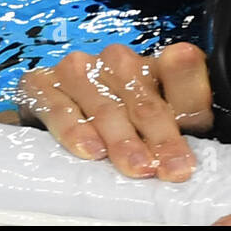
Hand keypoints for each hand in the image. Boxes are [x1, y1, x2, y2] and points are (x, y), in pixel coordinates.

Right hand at [15, 42, 212, 180]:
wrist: (62, 123)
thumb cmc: (125, 126)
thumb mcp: (165, 120)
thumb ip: (186, 104)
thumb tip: (187, 67)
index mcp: (155, 65)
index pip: (180, 71)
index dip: (190, 106)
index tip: (190, 152)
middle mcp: (117, 60)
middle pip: (143, 100)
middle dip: (159, 137)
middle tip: (169, 170)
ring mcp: (78, 69)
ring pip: (104, 105)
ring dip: (121, 138)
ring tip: (137, 166)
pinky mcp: (40, 83)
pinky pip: (57, 106)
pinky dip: (74, 129)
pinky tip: (89, 150)